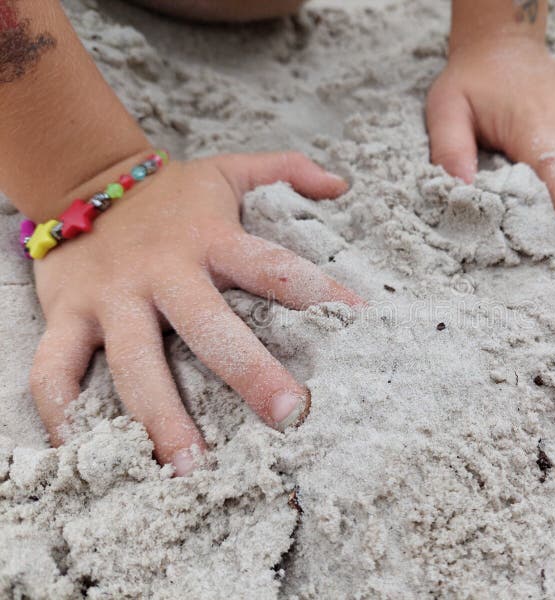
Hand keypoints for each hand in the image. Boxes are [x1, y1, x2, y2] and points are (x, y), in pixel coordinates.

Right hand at [29, 151, 362, 474]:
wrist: (82, 178)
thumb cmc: (172, 192)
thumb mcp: (229, 171)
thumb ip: (286, 171)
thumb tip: (342, 185)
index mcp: (210, 238)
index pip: (274, 267)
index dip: (319, 290)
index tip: (360, 321)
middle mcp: (162, 271)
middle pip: (210, 328)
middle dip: (251, 374)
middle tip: (290, 417)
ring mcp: (110, 297)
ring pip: (135, 364)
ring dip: (162, 419)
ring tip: (193, 469)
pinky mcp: (65, 314)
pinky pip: (54, 370)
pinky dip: (63, 412)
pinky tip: (85, 453)